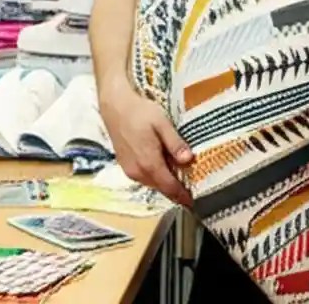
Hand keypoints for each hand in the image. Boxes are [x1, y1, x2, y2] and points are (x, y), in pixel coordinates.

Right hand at [99, 83, 194, 206]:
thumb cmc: (140, 112)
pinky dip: (155, 176)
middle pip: (161, 187)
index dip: (182, 196)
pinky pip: (144, 176)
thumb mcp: (162, 124)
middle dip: (175, 190)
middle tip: (191, 187)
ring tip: (179, 177)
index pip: (169, 187)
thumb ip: (175, 144)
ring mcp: (129, 170)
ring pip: (152, 183)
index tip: (193, 203)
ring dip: (165, 183)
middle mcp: (137, 172)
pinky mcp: (125, 165)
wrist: (115, 106)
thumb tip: (189, 160)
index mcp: (149, 163)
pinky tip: (163, 166)